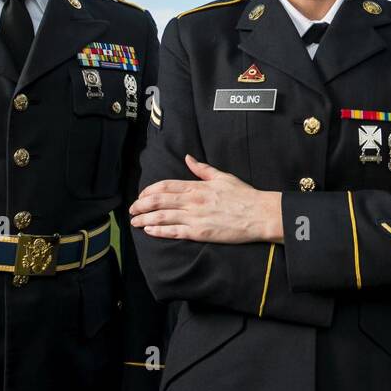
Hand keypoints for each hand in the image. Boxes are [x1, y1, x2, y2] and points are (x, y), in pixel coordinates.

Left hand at [129, 155, 283, 243]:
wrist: (259, 214)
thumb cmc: (244, 196)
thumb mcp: (223, 177)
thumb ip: (202, 169)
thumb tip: (188, 157)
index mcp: (198, 186)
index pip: (166, 186)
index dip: (150, 190)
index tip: (141, 194)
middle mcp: (193, 200)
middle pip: (159, 200)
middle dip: (141, 205)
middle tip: (131, 209)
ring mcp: (195, 217)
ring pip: (163, 216)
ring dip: (145, 218)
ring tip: (135, 221)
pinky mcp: (200, 232)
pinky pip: (174, 231)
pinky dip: (159, 230)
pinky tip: (149, 230)